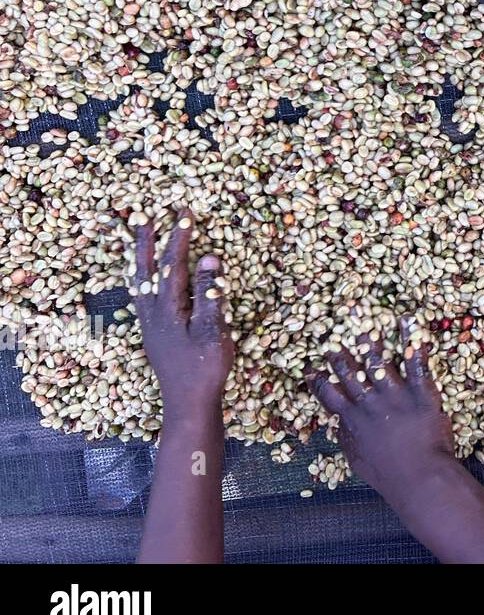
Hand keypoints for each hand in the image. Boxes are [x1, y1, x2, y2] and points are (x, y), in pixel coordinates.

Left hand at [134, 210, 231, 417]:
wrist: (187, 402)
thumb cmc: (205, 367)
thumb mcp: (214, 329)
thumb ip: (209, 293)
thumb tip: (209, 257)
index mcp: (167, 309)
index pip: (173, 264)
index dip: (179, 237)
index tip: (184, 212)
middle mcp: (151, 312)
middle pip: (144, 268)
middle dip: (146, 240)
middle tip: (146, 215)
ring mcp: (149, 323)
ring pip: (138, 281)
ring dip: (140, 257)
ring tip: (140, 239)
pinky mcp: (152, 332)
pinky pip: (141, 295)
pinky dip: (141, 277)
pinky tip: (145, 278)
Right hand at [309, 319, 454, 510]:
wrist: (420, 476)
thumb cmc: (389, 474)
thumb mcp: (358, 460)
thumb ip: (348, 438)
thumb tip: (339, 424)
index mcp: (354, 420)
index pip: (330, 395)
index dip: (318, 381)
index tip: (310, 369)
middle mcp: (371, 402)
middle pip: (350, 372)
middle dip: (339, 354)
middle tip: (332, 338)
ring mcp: (396, 395)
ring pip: (378, 361)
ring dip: (369, 341)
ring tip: (363, 324)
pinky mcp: (420, 392)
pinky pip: (415, 361)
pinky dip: (411, 340)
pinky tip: (407, 321)